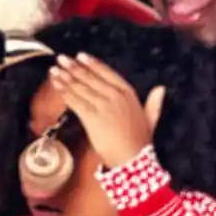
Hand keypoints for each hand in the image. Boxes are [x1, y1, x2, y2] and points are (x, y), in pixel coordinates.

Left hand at [48, 53, 164, 168]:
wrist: (133, 159)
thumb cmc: (140, 142)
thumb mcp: (150, 119)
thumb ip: (154, 103)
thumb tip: (161, 89)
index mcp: (129, 93)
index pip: (107, 73)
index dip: (92, 64)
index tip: (80, 56)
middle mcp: (115, 96)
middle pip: (90, 78)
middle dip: (73, 67)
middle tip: (61, 59)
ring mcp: (103, 105)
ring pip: (80, 87)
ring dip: (65, 78)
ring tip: (54, 71)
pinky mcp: (92, 117)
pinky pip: (75, 101)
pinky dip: (64, 92)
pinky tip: (56, 86)